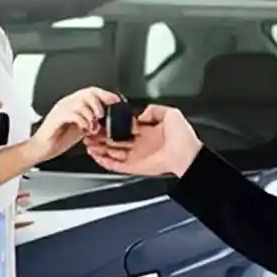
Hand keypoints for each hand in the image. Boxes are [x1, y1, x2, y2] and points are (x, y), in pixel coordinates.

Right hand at [26, 87, 120, 162]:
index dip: (105, 95)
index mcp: (73, 104)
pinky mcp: (56, 118)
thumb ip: (92, 122)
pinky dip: (83, 121)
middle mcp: (66, 103)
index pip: (91, 91)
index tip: (116, 101)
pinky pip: (73, 113)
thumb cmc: (58, 139)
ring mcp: (60, 109)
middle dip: (99, 103)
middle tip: (102, 115)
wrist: (41, 149)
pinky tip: (84, 129)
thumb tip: (107, 121)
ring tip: (92, 126)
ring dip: (91, 114)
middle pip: (87, 92)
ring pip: (81, 102)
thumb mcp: (81, 129)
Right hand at [85, 104, 201, 176]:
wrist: (187, 155)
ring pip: (112, 153)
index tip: (100, 122)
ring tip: (88, 144)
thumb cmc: (183, 137)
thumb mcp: (171, 113)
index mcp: (146, 131)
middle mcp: (140, 144)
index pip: (123, 128)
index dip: (111, 126)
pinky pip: (116, 166)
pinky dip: (105, 162)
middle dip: (101, 137)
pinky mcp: (135, 167)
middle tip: (89, 133)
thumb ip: (154, 109)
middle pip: (114, 141)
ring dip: (99, 149)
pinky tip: (96, 156)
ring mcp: (136, 156)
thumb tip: (140, 113)